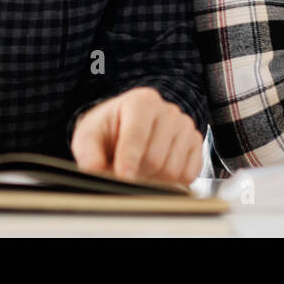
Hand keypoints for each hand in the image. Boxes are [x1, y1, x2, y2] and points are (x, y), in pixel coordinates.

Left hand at [70, 86, 202, 184]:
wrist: (126, 128)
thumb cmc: (108, 131)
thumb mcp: (89, 136)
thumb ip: (88, 152)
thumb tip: (94, 170)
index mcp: (141, 101)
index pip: (137, 134)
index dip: (128, 160)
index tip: (122, 177)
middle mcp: (167, 110)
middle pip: (155, 158)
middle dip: (137, 174)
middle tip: (125, 173)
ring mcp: (185, 126)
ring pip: (173, 169)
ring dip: (154, 180)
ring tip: (140, 171)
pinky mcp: (196, 143)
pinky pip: (189, 174)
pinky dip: (172, 182)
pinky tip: (157, 172)